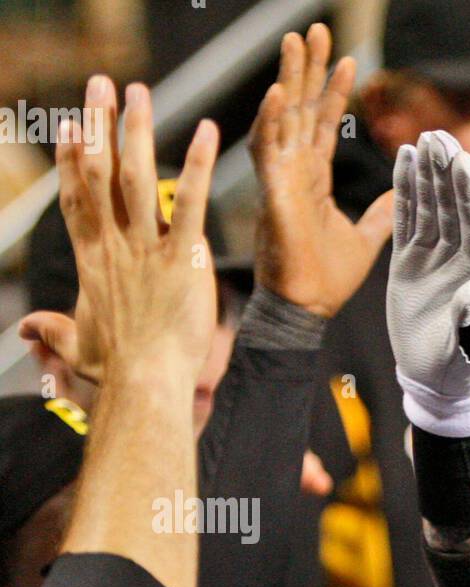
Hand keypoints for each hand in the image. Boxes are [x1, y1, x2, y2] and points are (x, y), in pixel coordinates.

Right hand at [20, 77, 218, 385]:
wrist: (146, 383)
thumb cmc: (117, 372)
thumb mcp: (78, 348)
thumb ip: (53, 331)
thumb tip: (25, 331)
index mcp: (93, 259)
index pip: (79, 197)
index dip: (74, 159)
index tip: (73, 126)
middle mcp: (115, 244)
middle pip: (101, 172)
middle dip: (100, 124)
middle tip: (102, 84)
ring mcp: (147, 247)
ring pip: (138, 176)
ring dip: (138, 130)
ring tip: (140, 92)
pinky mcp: (183, 257)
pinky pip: (190, 203)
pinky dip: (199, 166)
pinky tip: (209, 133)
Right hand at [251, 24, 393, 318]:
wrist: (308, 308)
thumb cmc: (328, 279)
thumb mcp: (367, 239)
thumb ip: (383, 213)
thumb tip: (404, 192)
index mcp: (314, 178)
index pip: (323, 123)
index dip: (333, 90)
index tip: (348, 59)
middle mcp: (294, 171)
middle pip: (300, 107)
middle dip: (307, 68)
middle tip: (315, 29)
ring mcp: (281, 180)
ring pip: (283, 117)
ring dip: (288, 78)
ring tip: (295, 41)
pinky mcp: (273, 195)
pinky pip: (268, 152)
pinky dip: (271, 121)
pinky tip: (276, 93)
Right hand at [386, 130, 469, 438]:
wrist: (439, 380)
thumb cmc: (462, 370)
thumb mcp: (468, 353)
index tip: (465, 161)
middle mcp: (463, 258)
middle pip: (457, 205)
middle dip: (450, 170)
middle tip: (440, 136)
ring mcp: (437, 256)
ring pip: (434, 205)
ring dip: (429, 172)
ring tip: (422, 139)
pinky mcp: (413, 260)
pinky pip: (409, 218)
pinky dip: (406, 190)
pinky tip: (404, 159)